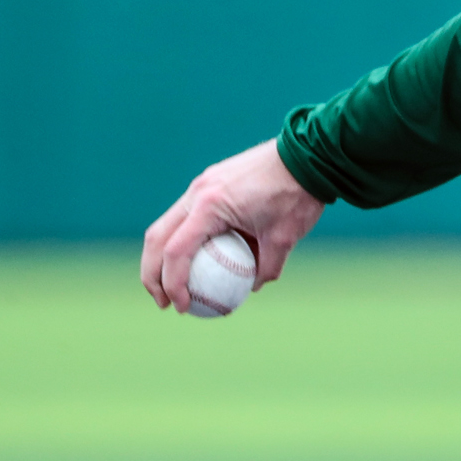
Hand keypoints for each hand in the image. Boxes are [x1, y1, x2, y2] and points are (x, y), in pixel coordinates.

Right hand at [140, 139, 324, 312]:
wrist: (307, 153)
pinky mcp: (209, 181)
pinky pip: (185, 214)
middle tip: (164, 302)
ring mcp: (201, 184)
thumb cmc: (297, 194)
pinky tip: (193, 258)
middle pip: (157, 238)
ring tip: (170, 286)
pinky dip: (179, 238)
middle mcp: (197, 192)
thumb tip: (250, 287)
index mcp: (210, 205)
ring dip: (160, 257)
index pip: (176, 252)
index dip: (172, 285)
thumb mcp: (285, 239)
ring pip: (166, 225)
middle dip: (152, 275)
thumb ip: (266, 267)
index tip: (181, 307)